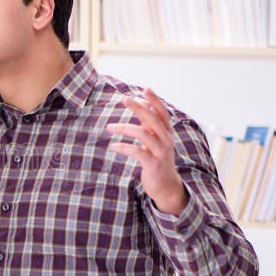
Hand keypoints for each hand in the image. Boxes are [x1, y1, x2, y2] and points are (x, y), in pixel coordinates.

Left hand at [106, 88, 188, 215]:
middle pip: (153, 120)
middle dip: (138, 108)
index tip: (145, 88)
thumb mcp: (155, 141)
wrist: (166, 186)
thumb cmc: (157, 160)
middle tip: (124, 99)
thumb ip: (149, 125)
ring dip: (124, 128)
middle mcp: (166, 141)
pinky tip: (113, 146)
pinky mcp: (153, 164)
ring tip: (109, 127)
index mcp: (166, 133)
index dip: (155, 101)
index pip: (162, 113)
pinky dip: (124, 147)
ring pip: (143, 134)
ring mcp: (160, 153)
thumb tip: (141, 104)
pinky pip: (137, 152)